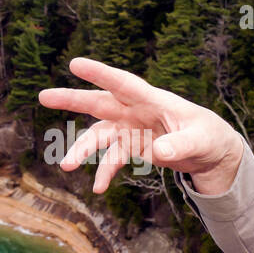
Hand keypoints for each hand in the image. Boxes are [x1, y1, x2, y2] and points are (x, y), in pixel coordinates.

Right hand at [37, 57, 245, 194]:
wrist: (209, 152)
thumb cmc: (208, 136)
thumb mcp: (200, 141)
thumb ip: (180, 145)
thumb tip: (159, 152)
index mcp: (153, 100)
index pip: (124, 83)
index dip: (100, 73)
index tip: (74, 64)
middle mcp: (136, 111)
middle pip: (99, 102)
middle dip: (72, 100)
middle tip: (43, 96)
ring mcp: (131, 128)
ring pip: (99, 135)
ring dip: (82, 149)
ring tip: (66, 165)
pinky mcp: (131, 146)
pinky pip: (111, 159)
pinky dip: (104, 173)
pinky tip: (98, 188)